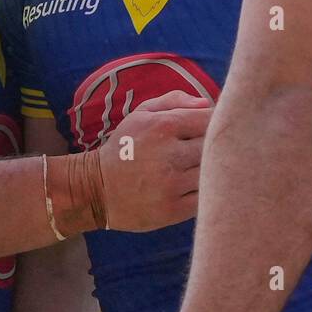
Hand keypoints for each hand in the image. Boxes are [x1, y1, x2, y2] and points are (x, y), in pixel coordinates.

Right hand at [95, 90, 211, 231]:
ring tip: (200, 168)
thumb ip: (174, 101)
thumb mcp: (140, 114)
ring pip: (211, 173)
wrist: (97, 189)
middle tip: (207, 150)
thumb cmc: (124, 147)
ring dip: (210, 170)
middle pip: (213, 147)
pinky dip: (205, 192)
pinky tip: (195, 187)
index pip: (208, 119)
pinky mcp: (173, 210)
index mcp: (162, 126)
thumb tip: (206, 103)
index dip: (214, 123)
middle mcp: (169, 154)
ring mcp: (172, 184)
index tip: (210, 128)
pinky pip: (205, 198)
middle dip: (213, 147)